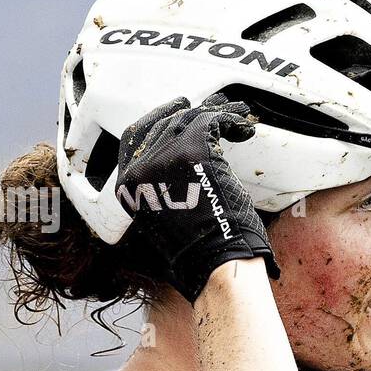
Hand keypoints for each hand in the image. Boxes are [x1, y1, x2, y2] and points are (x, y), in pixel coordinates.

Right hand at [115, 93, 278, 302]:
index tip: (175, 109)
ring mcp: (162, 157)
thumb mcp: (164, 218)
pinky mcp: (192, 150)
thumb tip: (178, 168)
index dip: (154, 119)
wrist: (215, 263)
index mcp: (127, 186)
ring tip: (238, 114)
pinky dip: (230, 120)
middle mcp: (138, 168)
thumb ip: (163, 189)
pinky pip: (211, 121)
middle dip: (188, 111)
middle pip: (162, 123)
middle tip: (210, 106)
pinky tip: (243, 129)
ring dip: (217, 113)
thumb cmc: (201, 252)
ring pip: (189, 119)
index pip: (132, 138)